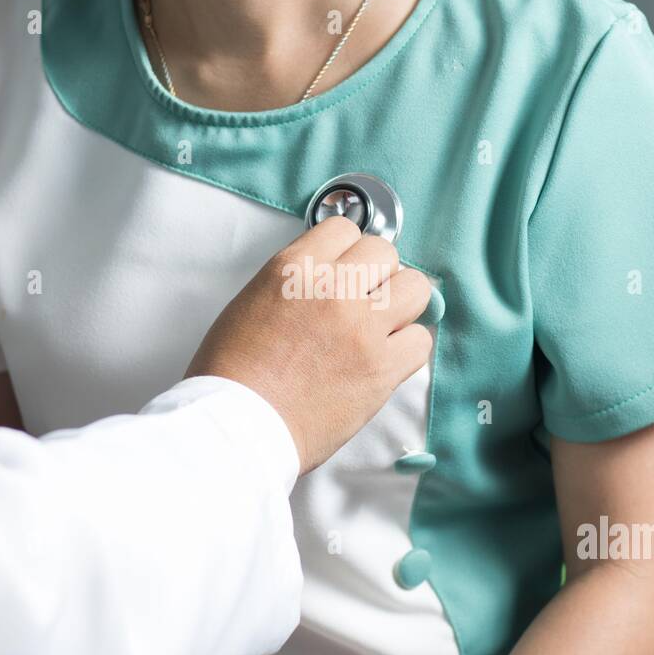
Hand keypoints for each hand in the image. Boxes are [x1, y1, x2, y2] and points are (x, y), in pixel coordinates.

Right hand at [186, 217, 432, 474]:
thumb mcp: (251, 302)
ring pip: (415, 288)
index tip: (345, 268)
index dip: (346, 250)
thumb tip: (329, 276)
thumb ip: (296, 281)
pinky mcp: (381, 368)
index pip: (345, 228)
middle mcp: (333, 289)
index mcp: (293, 269)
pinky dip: (407, 348)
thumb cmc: (232, 373)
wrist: (237, 426)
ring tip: (382, 325)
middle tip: (363, 299)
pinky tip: (386, 357)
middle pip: (385, 253)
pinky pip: (420, 341)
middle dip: (376, 273)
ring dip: (401, 304)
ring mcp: (362, 328)